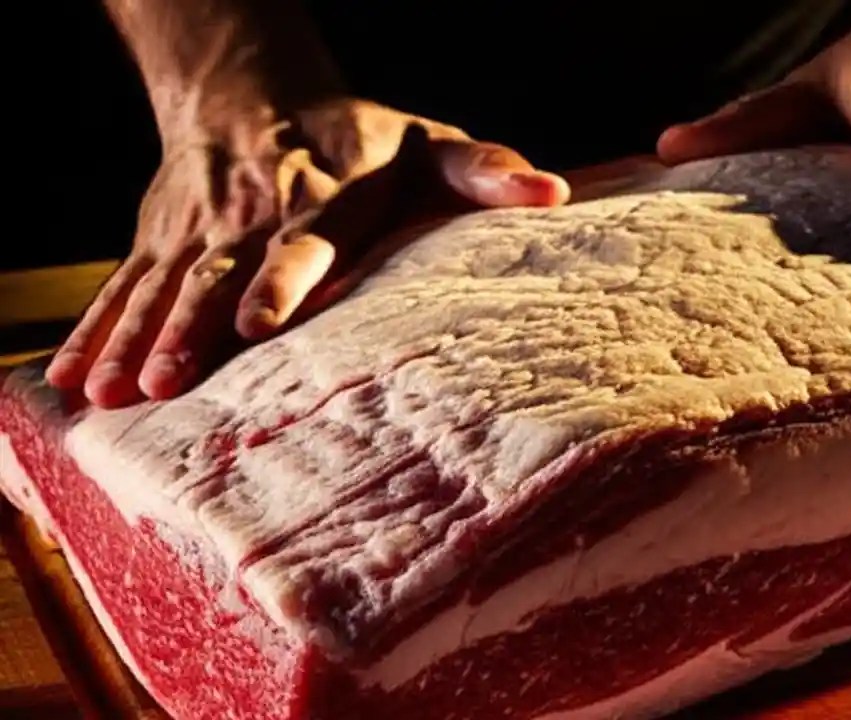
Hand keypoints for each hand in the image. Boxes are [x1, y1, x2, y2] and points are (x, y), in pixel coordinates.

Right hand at [46, 99, 568, 407]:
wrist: (254, 87)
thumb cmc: (364, 136)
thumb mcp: (432, 143)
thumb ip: (487, 172)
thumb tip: (553, 194)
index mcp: (322, 195)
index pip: (300, 237)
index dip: (281, 276)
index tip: (262, 320)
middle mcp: (249, 213)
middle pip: (213, 273)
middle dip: (186, 329)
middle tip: (159, 385)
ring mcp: (195, 231)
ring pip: (159, 287)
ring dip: (133, 338)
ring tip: (109, 393)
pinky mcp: (159, 242)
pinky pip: (123, 288)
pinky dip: (95, 332)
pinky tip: (72, 382)